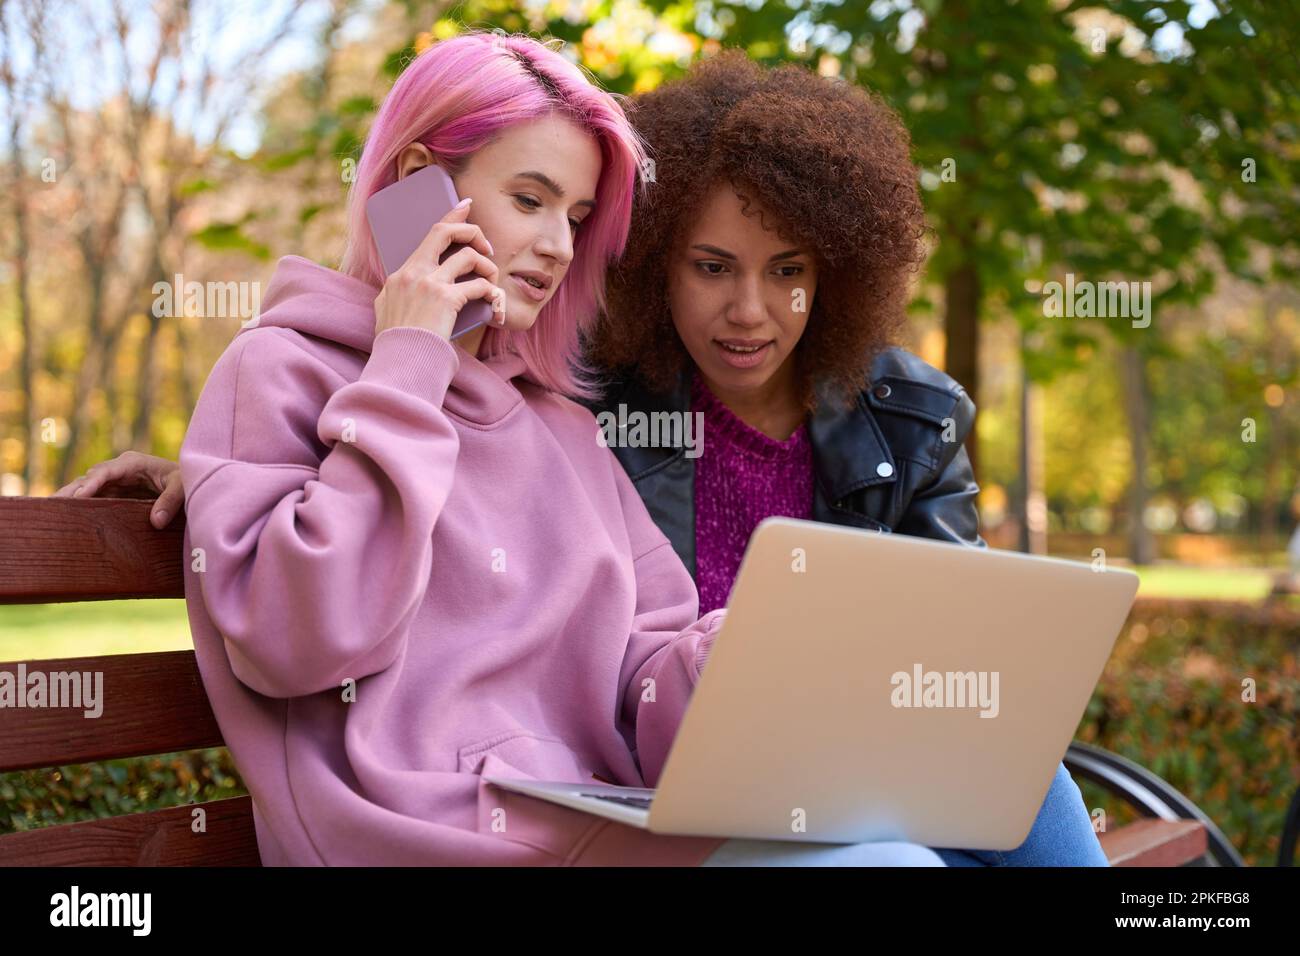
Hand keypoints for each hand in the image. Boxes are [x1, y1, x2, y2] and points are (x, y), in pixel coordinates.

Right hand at [52, 451, 182, 528]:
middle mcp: (119, 469)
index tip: (78, 498)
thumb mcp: (184, 487)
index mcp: (133, 463)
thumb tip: (156, 522)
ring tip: (50, 513)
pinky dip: (79, 506)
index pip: (105, 472)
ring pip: (86, 489)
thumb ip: (171, 501)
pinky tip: (65, 517)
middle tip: (51, 506)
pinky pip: (93, 499)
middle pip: (89, 479)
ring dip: (70, 499)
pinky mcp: (114, 493)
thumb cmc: (188, 480)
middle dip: (70, 492)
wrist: (190, 482)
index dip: (91, 484)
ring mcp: (114, 481)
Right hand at [372, 197, 506, 340]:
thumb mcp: (386, 314)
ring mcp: (428, 284)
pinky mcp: (445, 299)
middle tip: (485, 247)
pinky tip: (493, 303)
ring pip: (468, 257)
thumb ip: (394, 298)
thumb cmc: (398, 346)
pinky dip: (491, 292)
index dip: (450, 219)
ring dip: (487, 268)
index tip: (465, 207)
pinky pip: (479, 285)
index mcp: (400, 275)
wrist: (400, 363)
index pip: (428, 236)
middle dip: (471, 232)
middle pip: (445, 233)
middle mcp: (413, 273)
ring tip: (491, 283)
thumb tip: (399, 292)